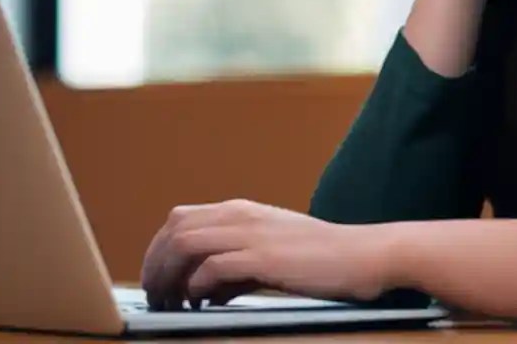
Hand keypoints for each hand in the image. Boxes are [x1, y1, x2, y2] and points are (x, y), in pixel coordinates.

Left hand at [139, 199, 395, 310]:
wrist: (363, 255)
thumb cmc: (321, 258)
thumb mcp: (270, 252)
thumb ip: (235, 265)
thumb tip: (206, 289)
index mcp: (240, 210)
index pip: (180, 219)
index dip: (159, 249)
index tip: (155, 277)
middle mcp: (239, 215)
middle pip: (175, 229)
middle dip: (155, 264)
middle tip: (153, 295)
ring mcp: (250, 234)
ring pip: (185, 245)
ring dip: (170, 275)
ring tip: (169, 303)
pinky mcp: (263, 258)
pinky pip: (212, 268)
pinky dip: (198, 287)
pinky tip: (201, 305)